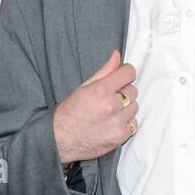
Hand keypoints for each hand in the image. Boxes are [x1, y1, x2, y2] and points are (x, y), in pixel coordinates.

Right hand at [52, 49, 137, 164]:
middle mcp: (111, 105)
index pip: (128, 73)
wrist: (60, 139)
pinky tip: (111, 123)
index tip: (122, 76)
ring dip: (125, 108)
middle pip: (133, 90)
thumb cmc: (69, 113)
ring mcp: (117, 122)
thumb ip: (104, 71)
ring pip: (134, 107)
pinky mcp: (120, 136)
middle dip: (123, 92)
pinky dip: (126, 123)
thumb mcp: (84, 87)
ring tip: (109, 113)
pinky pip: (134, 123)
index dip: (126, 73)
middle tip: (109, 99)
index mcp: (101, 90)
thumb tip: (117, 55)